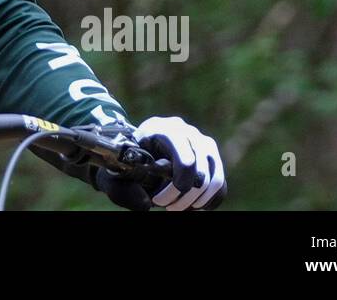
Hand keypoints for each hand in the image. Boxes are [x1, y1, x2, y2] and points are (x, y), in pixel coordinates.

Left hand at [94, 116, 225, 210]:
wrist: (138, 148)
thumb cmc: (127, 161)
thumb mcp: (116, 172)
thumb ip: (122, 189)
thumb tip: (146, 204)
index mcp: (162, 129)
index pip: (185, 160)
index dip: (178, 186)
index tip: (160, 201)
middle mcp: (186, 131)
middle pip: (200, 172)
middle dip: (184, 196)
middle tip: (167, 207)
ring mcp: (202, 142)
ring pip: (214, 179)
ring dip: (198, 200)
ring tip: (179, 207)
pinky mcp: (211, 156)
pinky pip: (220, 184)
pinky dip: (209, 199)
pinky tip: (193, 206)